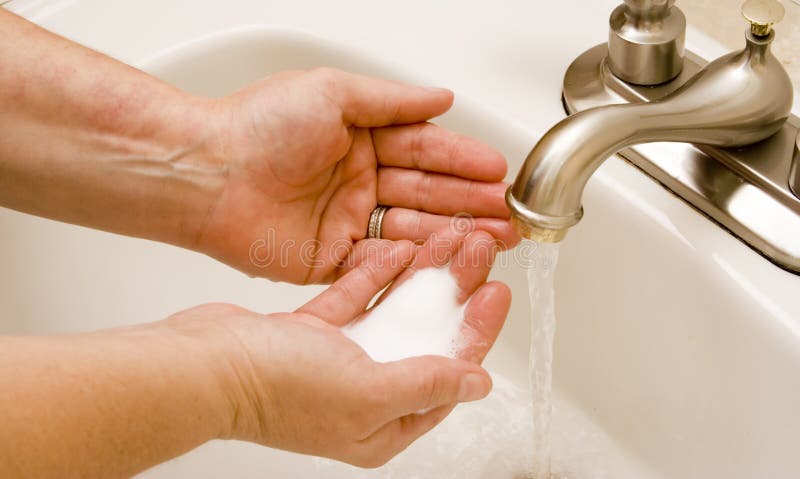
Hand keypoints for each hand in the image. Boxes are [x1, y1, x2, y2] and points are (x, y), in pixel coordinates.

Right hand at [168, 230, 509, 466]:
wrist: (202, 365)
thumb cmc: (277, 390)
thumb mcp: (367, 392)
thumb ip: (426, 383)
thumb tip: (478, 384)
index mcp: (382, 424)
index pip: (448, 374)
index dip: (477, 332)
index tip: (496, 291)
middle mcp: (364, 392)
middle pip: (425, 336)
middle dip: (455, 293)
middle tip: (478, 251)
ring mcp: (336, 359)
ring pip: (393, 311)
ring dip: (422, 277)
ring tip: (449, 239)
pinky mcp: (311, 330)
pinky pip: (355, 295)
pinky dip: (377, 272)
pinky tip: (401, 248)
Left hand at [194, 68, 517, 282]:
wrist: (206, 174)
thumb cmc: (258, 125)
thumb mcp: (334, 91)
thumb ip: (393, 100)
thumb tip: (442, 98)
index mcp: (359, 139)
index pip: (424, 150)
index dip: (462, 160)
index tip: (497, 170)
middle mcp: (357, 181)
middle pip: (426, 193)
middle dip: (470, 201)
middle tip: (509, 212)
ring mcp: (346, 222)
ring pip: (411, 229)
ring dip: (453, 234)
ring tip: (495, 238)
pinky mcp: (329, 260)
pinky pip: (381, 262)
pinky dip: (414, 262)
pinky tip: (448, 260)